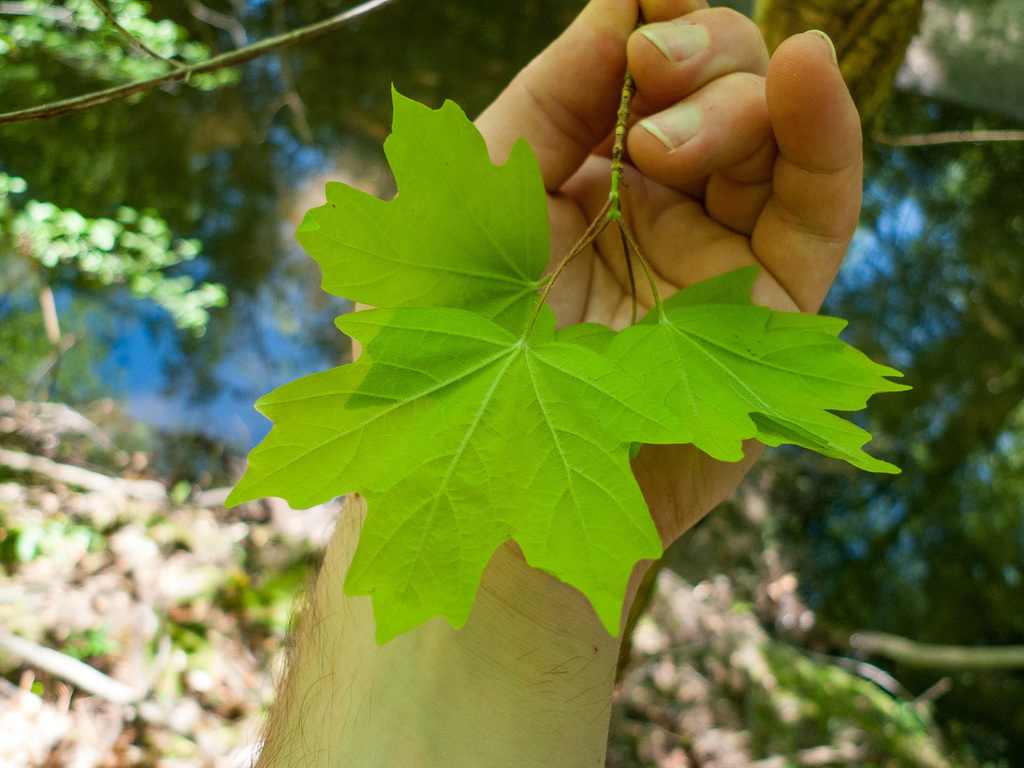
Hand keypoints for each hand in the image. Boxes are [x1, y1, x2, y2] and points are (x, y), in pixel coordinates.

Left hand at [476, 0, 861, 546]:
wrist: (480, 484)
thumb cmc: (453, 345)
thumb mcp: (481, 197)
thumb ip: (551, 95)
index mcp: (593, 180)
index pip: (653, 74)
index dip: (657, 25)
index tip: (638, 12)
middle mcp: (663, 211)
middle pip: (724, 92)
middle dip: (694, 57)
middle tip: (644, 72)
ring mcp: (718, 259)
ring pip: (774, 140)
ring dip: (736, 101)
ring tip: (663, 137)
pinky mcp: (769, 317)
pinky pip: (821, 212)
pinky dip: (827, 133)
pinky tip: (808, 70)